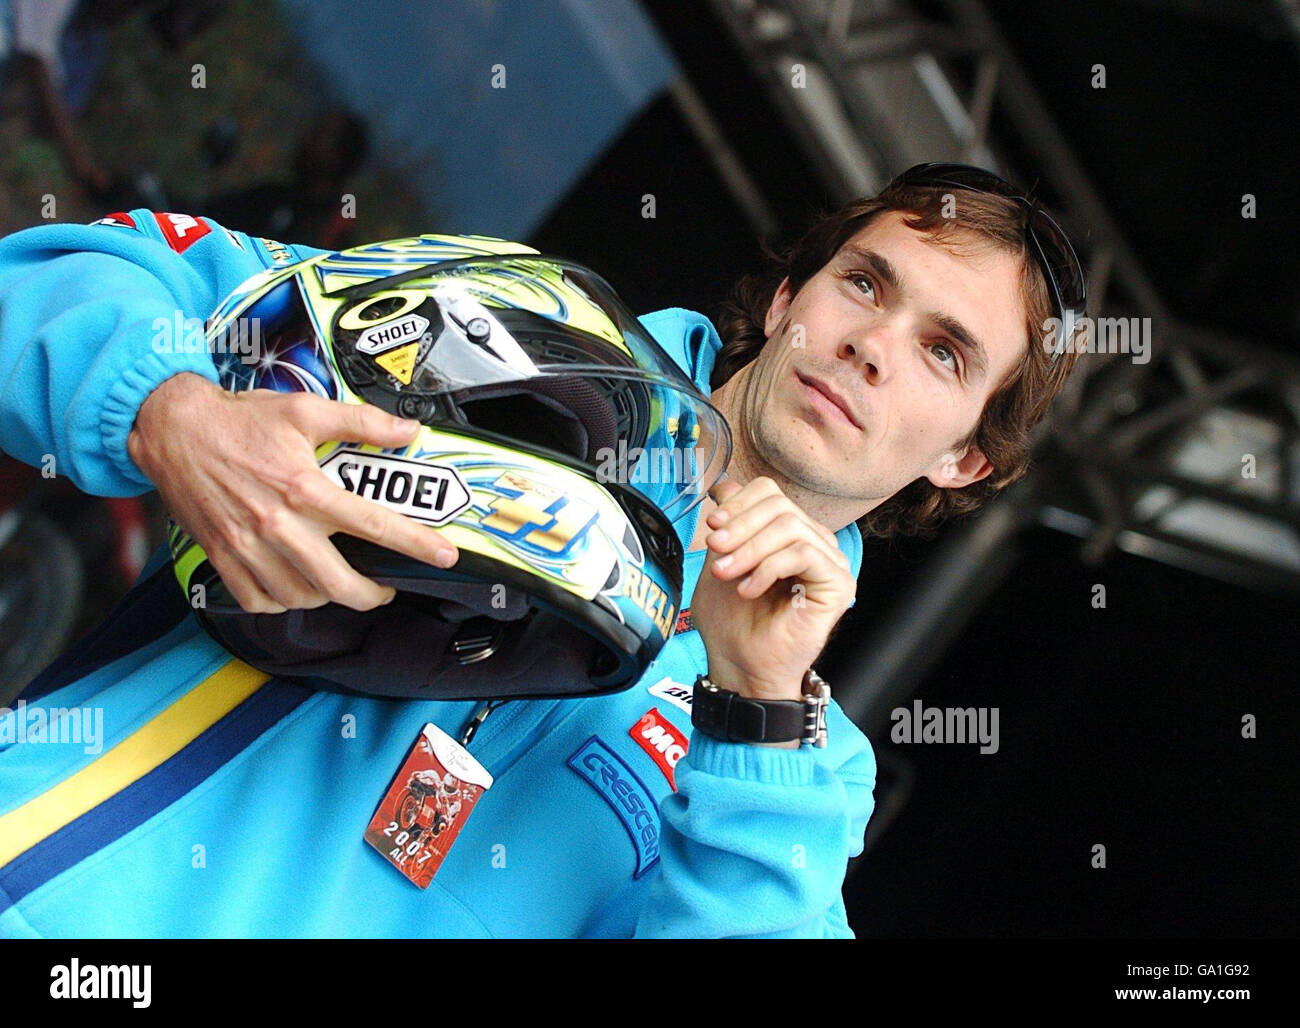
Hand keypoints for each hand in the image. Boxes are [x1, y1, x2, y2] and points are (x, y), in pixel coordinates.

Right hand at [127, 373, 458, 612]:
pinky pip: (260, 601)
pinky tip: (296, 586)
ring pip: (302, 596)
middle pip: (341, 583)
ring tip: (341, 581)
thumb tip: (406, 429)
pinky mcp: (223, 558)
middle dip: (373, 594)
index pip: (373, 524)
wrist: (172, 429)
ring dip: (329, 595)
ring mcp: (248, 547)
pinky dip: (283, 602)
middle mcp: (277, 524)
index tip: (443, 556)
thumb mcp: (305, 409)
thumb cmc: (238, 420)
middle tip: (385, 587)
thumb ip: (361, 421)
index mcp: (303, 487)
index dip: (416, 544)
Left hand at [691, 477, 855, 701]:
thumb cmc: (732, 620)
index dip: (738, 503)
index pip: (769, 492)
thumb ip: (730, 523)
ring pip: (790, 527)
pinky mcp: (838, 583)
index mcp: (789, 533)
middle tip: (714, 550)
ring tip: (726, 574)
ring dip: (749, 549)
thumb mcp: (722, 559)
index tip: (712, 526)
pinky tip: (749, 589)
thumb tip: (725, 485)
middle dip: (740, 526)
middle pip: (779, 506)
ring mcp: (830, 562)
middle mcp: (815, 542)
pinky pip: (803, 553)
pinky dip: (768, 568)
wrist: (741, 665)